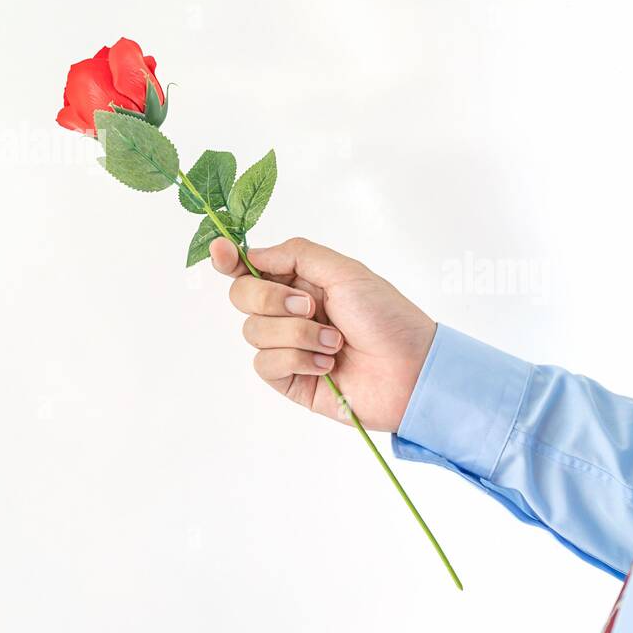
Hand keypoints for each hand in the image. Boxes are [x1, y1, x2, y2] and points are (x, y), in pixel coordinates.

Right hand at [210, 236, 436, 432]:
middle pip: (242, 296)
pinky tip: (326, 365)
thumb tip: (251, 252)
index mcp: (303, 282)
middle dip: (271, 299)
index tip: (222, 255)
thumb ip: (295, 254)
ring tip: (335, 343)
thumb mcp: (345, 271)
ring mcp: (288, 347)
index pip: (253, 268)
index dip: (230, 260)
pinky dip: (296, 360)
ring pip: (253, 331)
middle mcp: (291, 312)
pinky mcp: (289, 380)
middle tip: (311, 308)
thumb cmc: (387, 318)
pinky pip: (264, 363)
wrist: (410, 370)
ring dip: (296, 334)